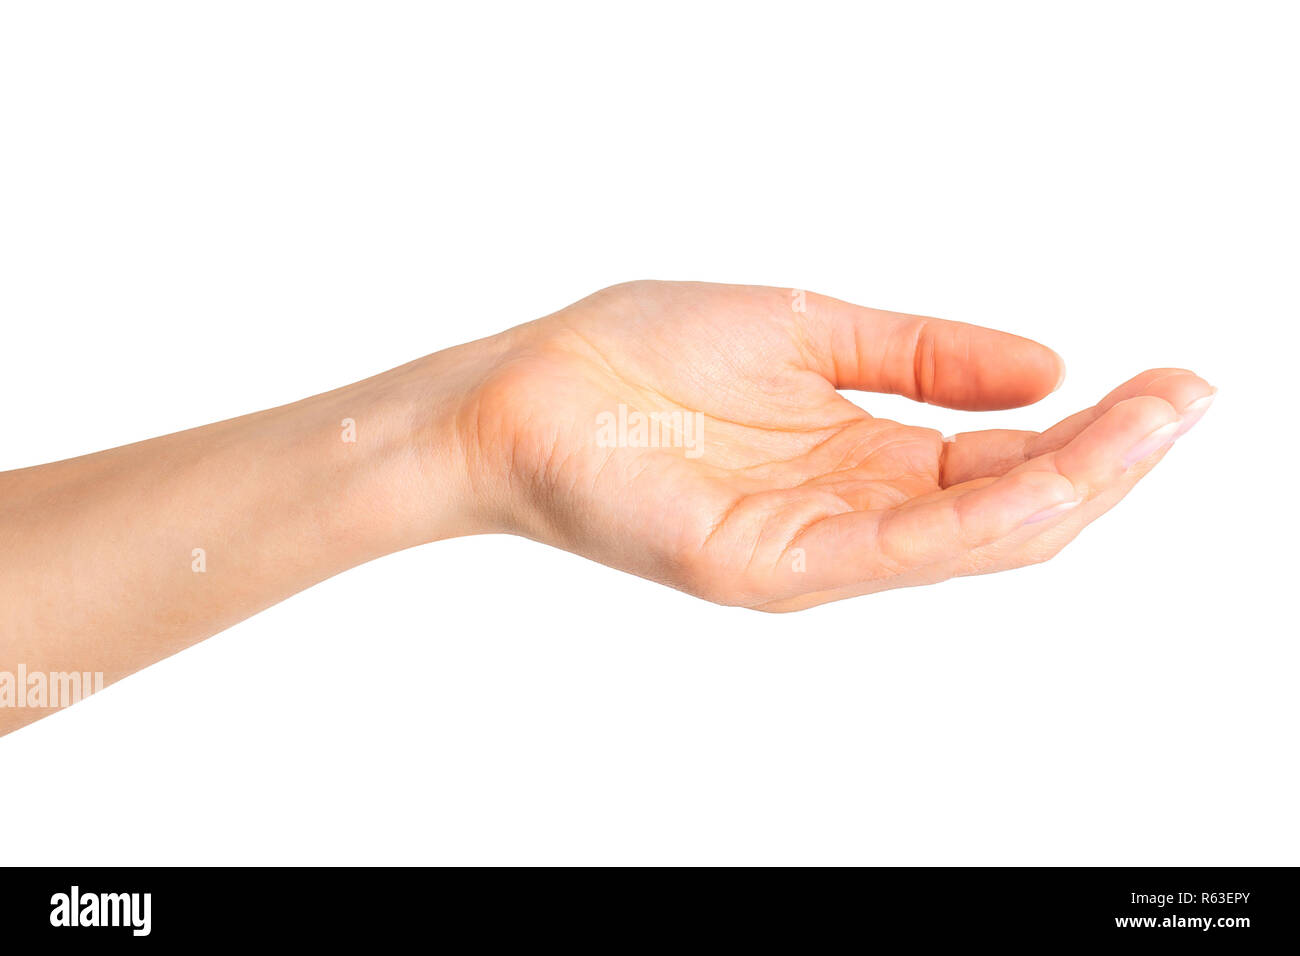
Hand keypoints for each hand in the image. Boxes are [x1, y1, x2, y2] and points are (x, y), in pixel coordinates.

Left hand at [458, 281, 1213, 610]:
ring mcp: (811, 552)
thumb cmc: (643, 357)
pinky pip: (894, 550)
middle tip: (1188, 400)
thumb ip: (925, 356)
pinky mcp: (765, 568)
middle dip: (1108, 460)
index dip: (1093, 432)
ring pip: (969, 543)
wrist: (525, 388)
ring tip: (1153, 424)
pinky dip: (979, 518)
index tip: (1170, 383)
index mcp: (861, 463)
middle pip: (1006, 514)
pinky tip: (1050, 473)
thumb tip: (1050, 368)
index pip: (1001, 470)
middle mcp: (848, 517)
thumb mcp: (812, 331)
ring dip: (1070, 487)